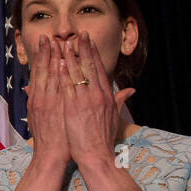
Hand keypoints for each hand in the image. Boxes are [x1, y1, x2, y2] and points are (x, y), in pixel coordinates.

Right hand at [24, 37, 70, 169]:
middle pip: (44, 70)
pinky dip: (61, 73)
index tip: (45, 41)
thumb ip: (34, 100)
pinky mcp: (60, 108)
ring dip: (56, 57)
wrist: (51, 155)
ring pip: (53, 75)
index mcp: (36, 99)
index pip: (39, 72)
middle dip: (47, 52)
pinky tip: (63, 60)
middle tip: (50, 35)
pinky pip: (61, 86)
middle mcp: (41, 98)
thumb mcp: (36, 117)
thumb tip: (30, 88)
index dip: (42, 56)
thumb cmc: (46, 137)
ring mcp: (51, 102)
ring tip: (59, 41)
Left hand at [58, 31, 134, 165]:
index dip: (94, 54)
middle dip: (84, 49)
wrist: (96, 156)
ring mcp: (85, 101)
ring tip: (64, 43)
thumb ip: (120, 100)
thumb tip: (131, 90)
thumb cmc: (103, 139)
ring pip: (77, 74)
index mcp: (107, 97)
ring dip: (70, 57)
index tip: (89, 42)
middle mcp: (98, 96)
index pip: (100, 70)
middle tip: (79, 34)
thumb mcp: (115, 117)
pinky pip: (67, 87)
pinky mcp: (73, 108)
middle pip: (90, 67)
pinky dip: (63, 74)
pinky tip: (59, 63)